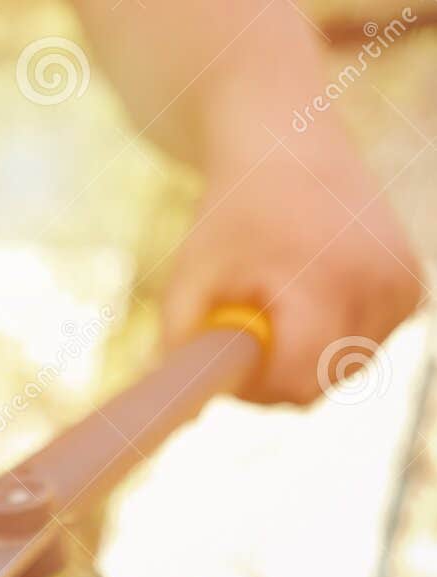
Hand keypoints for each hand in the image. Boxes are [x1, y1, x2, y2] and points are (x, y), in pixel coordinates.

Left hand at [160, 120, 422, 403]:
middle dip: (275, 376)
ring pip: (342, 371)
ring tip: (281, 302)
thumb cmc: (231, 217)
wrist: (289, 147)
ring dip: (304, 356)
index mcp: (324, 278)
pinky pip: (364, 348)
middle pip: (318, 385)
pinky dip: (332, 338)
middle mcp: (375, 282)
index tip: (228, 363)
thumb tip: (184, 415)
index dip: (254, 389)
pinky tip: (314, 296)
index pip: (298, 381)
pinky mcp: (410, 289)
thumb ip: (180, 349)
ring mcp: (400, 286)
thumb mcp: (189, 278)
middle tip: (246, 331)